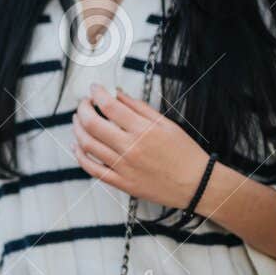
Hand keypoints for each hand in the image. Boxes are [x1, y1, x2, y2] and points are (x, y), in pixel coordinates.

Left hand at [72, 83, 207, 210]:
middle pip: (92, 124)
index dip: (96, 93)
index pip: (109, 106)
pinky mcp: (122, 183)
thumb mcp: (166, 124)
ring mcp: (124, 167)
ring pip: (87, 145)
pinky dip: (80, 156)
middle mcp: (130, 148)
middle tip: (84, 103)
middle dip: (82, 109)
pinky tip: (77, 146)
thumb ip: (139, 107)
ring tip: (78, 120)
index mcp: (143, 130)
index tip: (94, 88)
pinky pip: (93, 169)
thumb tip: (116, 93)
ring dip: (77, 129)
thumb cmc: (185, 153)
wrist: (198, 185)